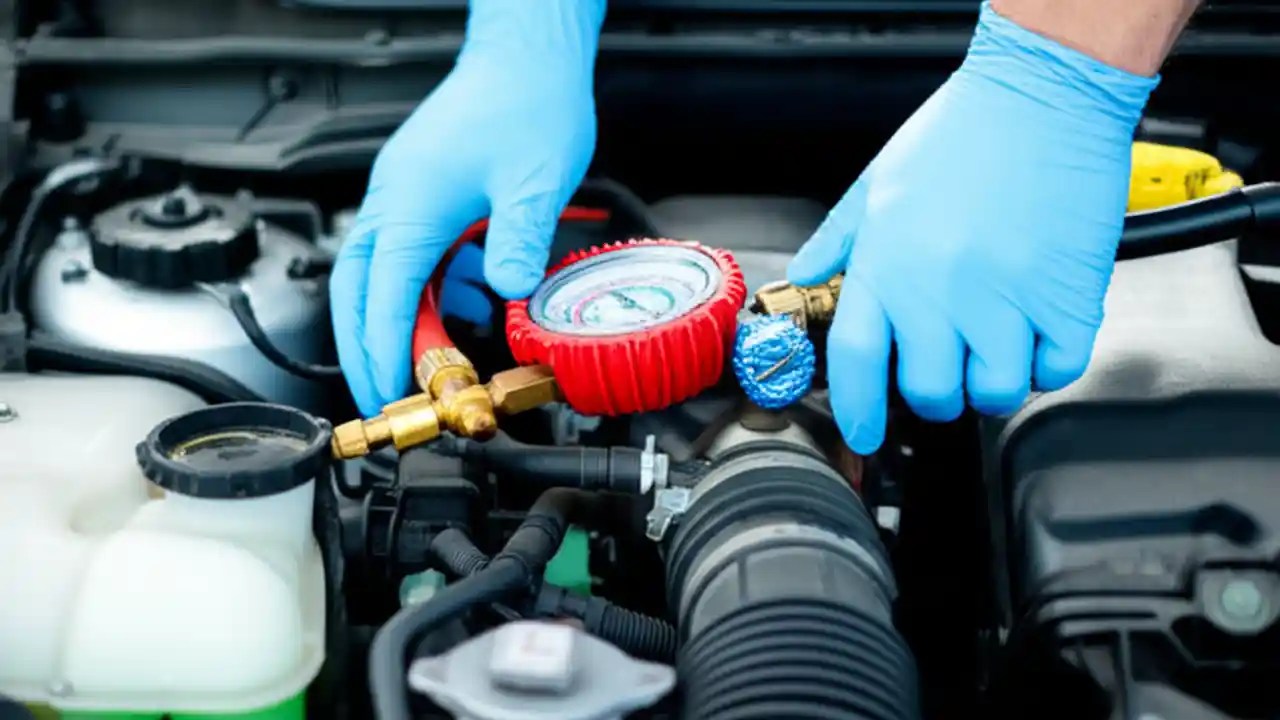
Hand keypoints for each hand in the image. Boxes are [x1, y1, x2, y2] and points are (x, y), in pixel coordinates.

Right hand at [330, 0, 604, 416]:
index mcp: (411, 204)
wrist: (528, 58)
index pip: (384, 295)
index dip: (383, 350)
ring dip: (401, 322)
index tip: (387, 392)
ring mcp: (404, 198)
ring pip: (381, 277)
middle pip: (359, 291)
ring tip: (435, 359)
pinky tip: (466, 301)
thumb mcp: (535, 181)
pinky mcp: (422, 196)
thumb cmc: (527, 103)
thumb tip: (507, 291)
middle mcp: (395, 201)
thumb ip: (518, 240)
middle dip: (366, 348)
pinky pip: (409, 257)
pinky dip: (428, 290)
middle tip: (383, 395)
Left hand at [788, 2, 1157, 453]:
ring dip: (990, 381)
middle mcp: (940, 295)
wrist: (1044, 97)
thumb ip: (837, 241)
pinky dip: (1046, 365)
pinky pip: (1054, 371)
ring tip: (993, 345)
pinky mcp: (1066, 301)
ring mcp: (1006, 302)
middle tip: (943, 367)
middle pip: (929, 394)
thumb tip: (808, 274)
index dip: (857, 413)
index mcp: (886, 270)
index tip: (862, 432)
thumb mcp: (876, 186)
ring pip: (993, 392)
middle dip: (933, 394)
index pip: (855, 367)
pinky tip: (1037, 333)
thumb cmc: (961, 134)